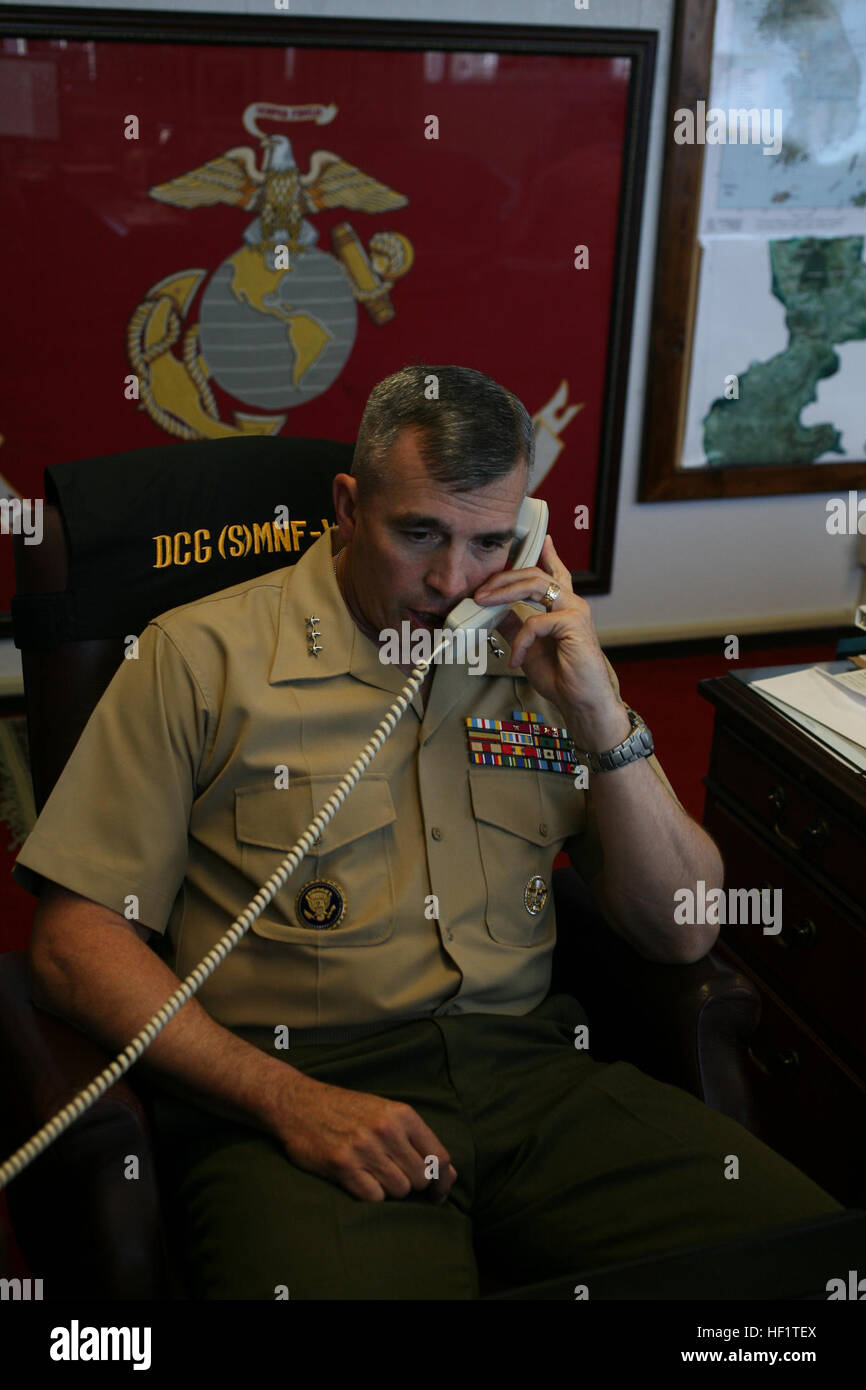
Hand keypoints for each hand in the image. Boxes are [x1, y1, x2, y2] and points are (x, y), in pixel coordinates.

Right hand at [267, 1070, 457, 1203]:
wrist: (298, 1104)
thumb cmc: (347, 1110)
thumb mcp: (385, 1113)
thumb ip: (418, 1141)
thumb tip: (451, 1175)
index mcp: (402, 1114)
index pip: (439, 1157)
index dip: (441, 1179)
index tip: (436, 1191)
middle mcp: (386, 1130)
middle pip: (421, 1178)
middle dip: (411, 1183)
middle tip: (394, 1175)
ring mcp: (364, 1148)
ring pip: (399, 1190)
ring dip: (389, 1188)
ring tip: (372, 1172)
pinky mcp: (343, 1166)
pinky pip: (373, 1197)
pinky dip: (369, 1194)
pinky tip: (358, 1178)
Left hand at [474, 535, 628, 747]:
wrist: (582, 702)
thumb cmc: (562, 677)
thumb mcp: (527, 647)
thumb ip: (513, 626)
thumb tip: (492, 612)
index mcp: (563, 606)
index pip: (554, 572)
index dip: (546, 554)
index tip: (538, 539)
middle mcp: (572, 603)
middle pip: (533, 574)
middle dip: (502, 578)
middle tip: (479, 589)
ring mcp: (575, 611)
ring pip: (533, 586)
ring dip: (502, 593)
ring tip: (482, 604)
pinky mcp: (574, 624)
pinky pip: (534, 622)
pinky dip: (518, 641)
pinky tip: (514, 658)